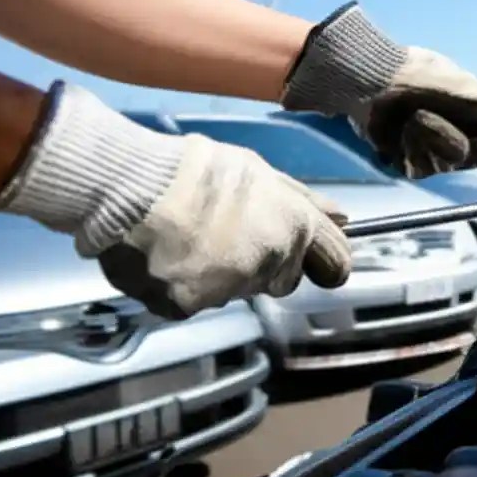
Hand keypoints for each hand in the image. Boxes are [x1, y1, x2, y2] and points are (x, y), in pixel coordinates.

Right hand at [0, 83, 350, 318]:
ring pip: (241, 290)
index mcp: (295, 227)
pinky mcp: (189, 306)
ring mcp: (231, 287)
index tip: (316, 260)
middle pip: (284, 278)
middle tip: (229, 233)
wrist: (132, 188)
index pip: (336, 262)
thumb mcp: (260, 173)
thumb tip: (344, 218)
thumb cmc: (195, 171)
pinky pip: (195, 301)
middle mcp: (272, 262)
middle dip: (266, 263)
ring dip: (224, 273)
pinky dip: (183, 285)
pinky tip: (168, 256)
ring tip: (191, 237)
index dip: (323, 260)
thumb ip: (305, 202)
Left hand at [281, 2, 476, 177]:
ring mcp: (429, 152)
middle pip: (468, 160)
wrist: (370, 77)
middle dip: (448, 137)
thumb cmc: (416, 73)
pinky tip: (397, 131)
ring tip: (408, 116)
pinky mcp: (404, 161)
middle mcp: (455, 139)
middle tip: (425, 114)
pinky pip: (416, 168)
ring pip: (441, 166)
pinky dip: (407, 147)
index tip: (476, 134)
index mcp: (474, 121)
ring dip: (425, 138)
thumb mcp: (459, 82)